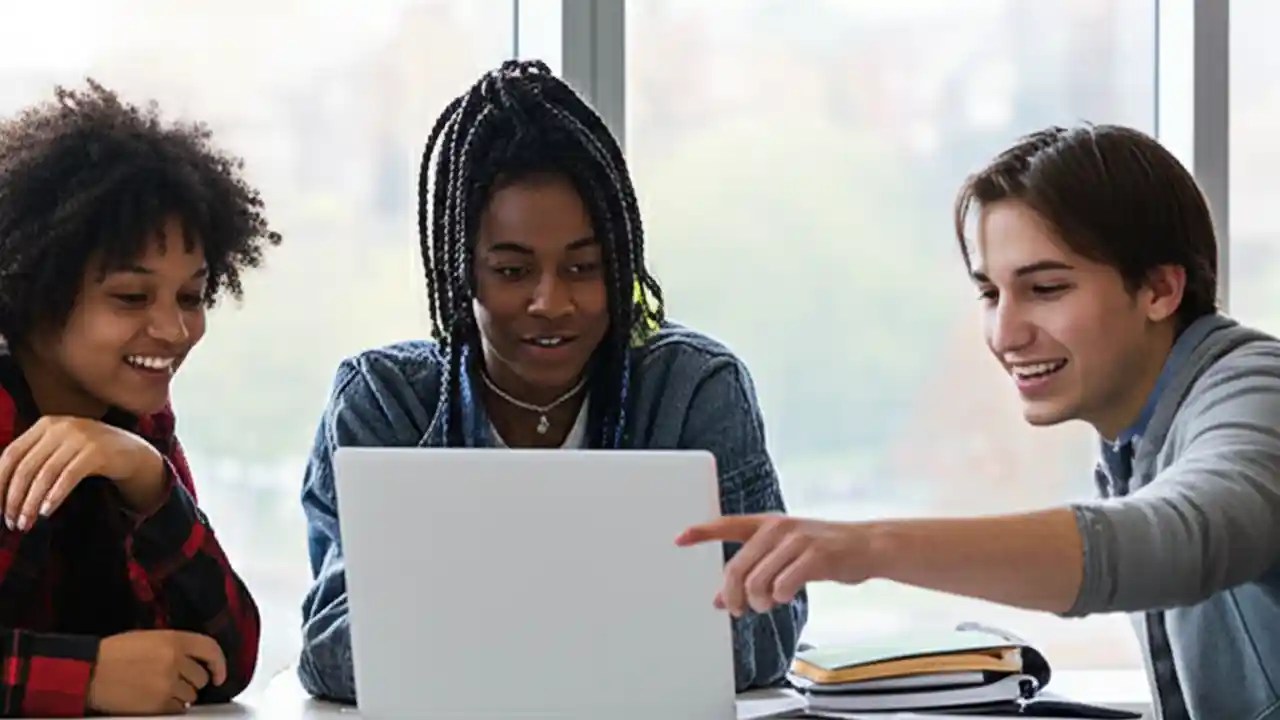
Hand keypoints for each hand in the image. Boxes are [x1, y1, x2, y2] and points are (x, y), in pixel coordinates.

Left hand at [0, 416, 164, 530]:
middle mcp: (60, 427)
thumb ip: (35, 461)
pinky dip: (54, 496)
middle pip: (25, 466)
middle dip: (14, 499)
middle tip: (11, 522)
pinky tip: (46, 512)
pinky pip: (68, 476)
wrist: (133, 452)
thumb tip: (3, 494)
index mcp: (44, 425)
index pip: (11, 455)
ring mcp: (80, 437)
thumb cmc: (90, 456)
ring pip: (45, 474)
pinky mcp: (97, 451)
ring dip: (31, 503)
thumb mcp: (60, 451)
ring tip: (26, 523)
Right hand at [87, 630, 226, 715]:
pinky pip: (178, 710)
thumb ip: (175, 646)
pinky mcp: (159, 705)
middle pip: (201, 677)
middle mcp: (175, 660)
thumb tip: (195, 660)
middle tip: (173, 682)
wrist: (89, 671)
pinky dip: (170, 708)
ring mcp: (168, 683)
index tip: (219, 674)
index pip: (211, 649)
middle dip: (191, 681)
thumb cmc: (113, 654)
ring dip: (180, 696)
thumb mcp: (150, 638)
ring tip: (157, 689)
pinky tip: (154, 700)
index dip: (219, 664)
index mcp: (174, 640)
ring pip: (191, 696)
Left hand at [676, 515, 873, 616]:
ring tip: (768, 604)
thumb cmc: (822, 552)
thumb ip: (753, 570)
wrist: (866, 546)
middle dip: (732, 596)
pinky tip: (787, 596)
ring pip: (757, 581)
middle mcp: (778, 528)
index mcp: (767, 524)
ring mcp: (797, 540)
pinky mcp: (815, 556)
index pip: (727, 524)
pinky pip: (783, 586)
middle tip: (737, 610)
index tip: (679, 538)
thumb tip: (719, 599)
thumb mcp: (784, 555)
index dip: (702, 532)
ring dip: (759, 602)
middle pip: (736, 568)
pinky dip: (781, 597)